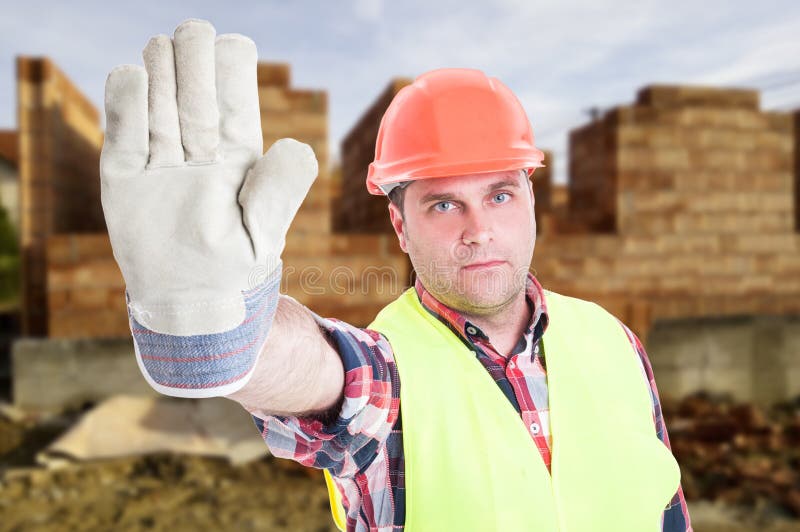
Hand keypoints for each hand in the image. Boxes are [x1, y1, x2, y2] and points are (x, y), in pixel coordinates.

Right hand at [100, 19, 317, 395]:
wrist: (192, 312)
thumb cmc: (234, 274)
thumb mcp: (263, 234)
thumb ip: (279, 191)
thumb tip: (294, 144)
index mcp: (235, 161)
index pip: (231, 106)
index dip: (231, 74)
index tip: (233, 46)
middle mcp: (196, 155)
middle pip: (192, 97)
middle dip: (194, 64)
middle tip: (194, 34)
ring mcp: (159, 166)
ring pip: (158, 108)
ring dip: (163, 75)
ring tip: (167, 48)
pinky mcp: (125, 183)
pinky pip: (123, 138)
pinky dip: (126, 107)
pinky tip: (132, 75)